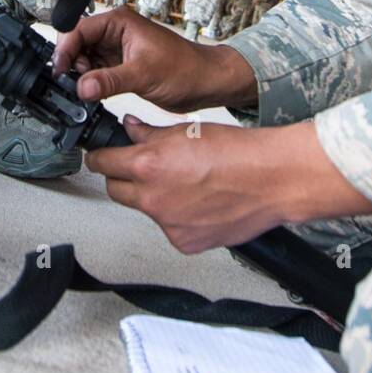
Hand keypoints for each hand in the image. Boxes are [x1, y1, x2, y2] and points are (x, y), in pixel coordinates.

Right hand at [54, 6, 257, 112]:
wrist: (205, 83)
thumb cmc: (185, 68)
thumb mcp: (144, 74)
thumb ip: (110, 80)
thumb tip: (81, 87)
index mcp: (120, 22)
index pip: (79, 29)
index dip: (65, 49)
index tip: (60, 71)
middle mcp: (115, 32)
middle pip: (77, 44)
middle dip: (72, 64)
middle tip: (72, 84)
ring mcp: (117, 50)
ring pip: (84, 59)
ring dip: (80, 76)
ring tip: (85, 92)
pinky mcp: (120, 66)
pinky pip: (96, 72)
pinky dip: (91, 83)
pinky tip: (92, 94)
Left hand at [87, 116, 371, 252]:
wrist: (271, 179)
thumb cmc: (237, 151)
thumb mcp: (186, 130)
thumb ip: (150, 133)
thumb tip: (130, 130)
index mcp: (148, 165)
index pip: (102, 164)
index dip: (100, 157)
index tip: (102, 156)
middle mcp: (152, 198)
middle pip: (116, 190)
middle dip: (123, 178)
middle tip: (143, 169)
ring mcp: (168, 225)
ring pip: (145, 210)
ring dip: (155, 198)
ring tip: (186, 184)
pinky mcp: (185, 243)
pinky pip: (170, 229)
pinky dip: (178, 218)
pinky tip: (200, 204)